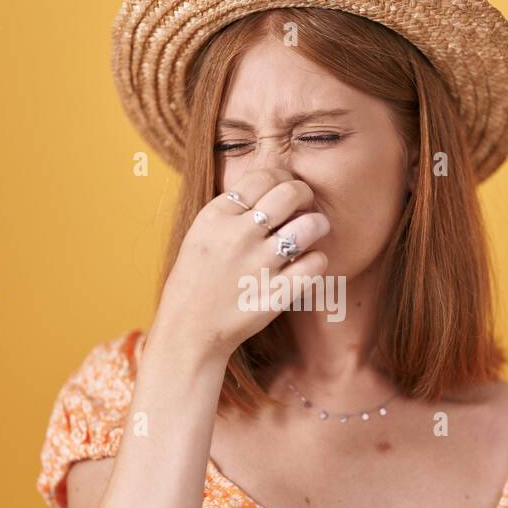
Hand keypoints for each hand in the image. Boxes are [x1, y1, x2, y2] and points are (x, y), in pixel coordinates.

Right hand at [152, 167, 330, 363]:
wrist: (189, 330)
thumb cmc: (196, 280)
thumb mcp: (200, 234)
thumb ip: (231, 209)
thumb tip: (271, 184)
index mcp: (216, 217)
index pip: (262, 177)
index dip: (282, 177)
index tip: (286, 188)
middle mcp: (238, 236)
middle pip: (289, 193)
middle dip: (305, 193)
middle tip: (306, 204)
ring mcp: (258, 265)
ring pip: (309, 226)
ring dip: (318, 223)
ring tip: (315, 229)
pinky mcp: (276, 293)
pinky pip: (315, 263)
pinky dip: (318, 259)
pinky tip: (309, 262)